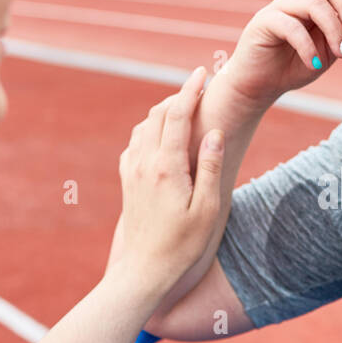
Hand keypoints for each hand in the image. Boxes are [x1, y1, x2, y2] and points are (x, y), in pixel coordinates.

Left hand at [106, 66, 224, 315]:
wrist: (145, 271)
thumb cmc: (183, 244)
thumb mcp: (207, 208)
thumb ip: (210, 166)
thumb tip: (214, 132)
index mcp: (166, 167)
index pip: (177, 115)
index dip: (191, 89)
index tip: (204, 71)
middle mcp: (144, 163)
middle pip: (158, 114)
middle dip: (179, 95)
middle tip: (200, 85)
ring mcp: (132, 171)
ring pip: (144, 126)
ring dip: (164, 111)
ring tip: (185, 106)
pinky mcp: (128, 181)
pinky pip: (135, 143)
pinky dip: (150, 129)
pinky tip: (161, 135)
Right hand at [223, 0, 341, 107]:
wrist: (262, 85)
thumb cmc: (297, 64)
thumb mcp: (329, 48)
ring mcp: (279, 6)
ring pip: (313, 3)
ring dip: (334, 30)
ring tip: (341, 54)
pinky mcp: (264, 22)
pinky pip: (292, 27)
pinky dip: (308, 47)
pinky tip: (314, 63)